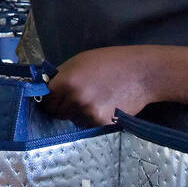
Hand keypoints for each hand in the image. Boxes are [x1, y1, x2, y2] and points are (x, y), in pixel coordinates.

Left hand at [42, 46, 159, 125]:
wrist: (142, 73)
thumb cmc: (110, 62)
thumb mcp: (79, 62)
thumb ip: (62, 76)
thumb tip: (47, 88)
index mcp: (66, 81)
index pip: (46, 99)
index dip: (49, 98)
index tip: (53, 98)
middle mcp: (74, 99)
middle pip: (57, 112)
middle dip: (62, 106)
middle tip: (75, 98)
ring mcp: (88, 112)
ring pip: (72, 119)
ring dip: (76, 113)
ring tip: (93, 100)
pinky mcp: (101, 122)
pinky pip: (87, 124)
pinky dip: (90, 118)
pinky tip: (103, 105)